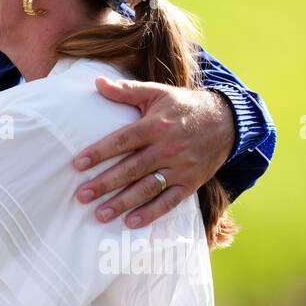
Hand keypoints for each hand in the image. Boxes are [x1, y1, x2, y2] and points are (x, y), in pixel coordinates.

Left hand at [73, 77, 234, 228]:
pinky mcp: (191, 183)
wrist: (227, 122)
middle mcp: (167, 148)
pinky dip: (151, 214)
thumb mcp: (157, 92)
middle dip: (105, 183)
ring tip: (100, 214)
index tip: (78, 164)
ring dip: (123, 203)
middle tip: (81, 196)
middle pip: (131, 168)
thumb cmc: (183, 106)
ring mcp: (180, 168)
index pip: (123, 140)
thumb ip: (126, 90)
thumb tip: (96, 82)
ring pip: (147, 188)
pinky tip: (131, 223)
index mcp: (156, 126)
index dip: (100, 152)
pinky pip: (170, 202)